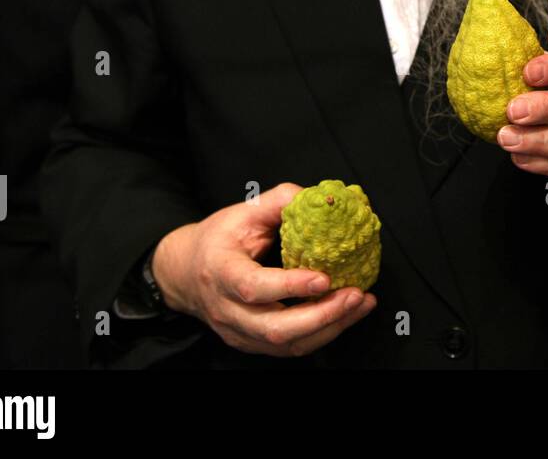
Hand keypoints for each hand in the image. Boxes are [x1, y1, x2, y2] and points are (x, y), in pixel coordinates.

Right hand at [152, 183, 376, 356]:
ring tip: (361, 304)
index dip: (290, 286)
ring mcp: (238, 332)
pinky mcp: (251, 343)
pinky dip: (323, 333)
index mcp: (221, 271)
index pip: (253, 287)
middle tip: (355, 295)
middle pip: (274, 329)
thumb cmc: (219, 238)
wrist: (187, 272)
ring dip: (330, 327)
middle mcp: (226, 309)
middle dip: (321, 316)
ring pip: (286, 345)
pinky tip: (346, 314)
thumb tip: (322, 198)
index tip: (325, 277)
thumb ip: (282, 201)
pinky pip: (290, 348)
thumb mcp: (245, 211)